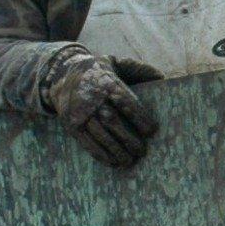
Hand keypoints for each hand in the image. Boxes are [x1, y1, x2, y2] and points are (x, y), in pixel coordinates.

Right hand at [43, 47, 162, 168]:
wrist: (61, 75)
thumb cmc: (99, 71)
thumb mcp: (117, 63)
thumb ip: (139, 69)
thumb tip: (162, 78)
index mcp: (105, 82)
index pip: (124, 101)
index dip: (138, 117)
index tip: (151, 130)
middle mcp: (91, 98)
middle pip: (111, 121)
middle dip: (128, 138)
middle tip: (142, 151)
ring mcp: (80, 113)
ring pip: (99, 135)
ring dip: (115, 150)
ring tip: (129, 161)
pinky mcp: (72, 125)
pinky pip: (86, 143)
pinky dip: (100, 154)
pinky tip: (112, 162)